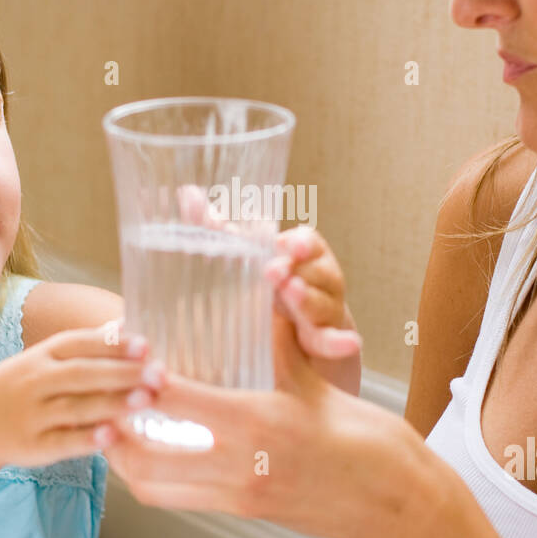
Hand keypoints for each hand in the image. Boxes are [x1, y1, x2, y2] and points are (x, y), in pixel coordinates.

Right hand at [0, 321, 165, 469]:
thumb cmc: (21, 388)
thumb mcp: (46, 359)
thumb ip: (87, 345)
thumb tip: (131, 324)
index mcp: (43, 355)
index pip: (80, 344)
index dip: (113, 344)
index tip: (147, 345)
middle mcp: (36, 381)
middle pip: (83, 374)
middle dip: (123, 373)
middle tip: (160, 374)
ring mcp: (31, 414)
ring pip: (75, 407)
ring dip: (112, 403)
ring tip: (146, 400)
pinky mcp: (31, 446)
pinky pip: (61, 441)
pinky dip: (87, 439)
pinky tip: (112, 436)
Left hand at [97, 310, 412, 537]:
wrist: (394, 499)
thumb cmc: (365, 439)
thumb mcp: (317, 381)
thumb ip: (280, 340)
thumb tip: (261, 292)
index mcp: (258, 420)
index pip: (179, 398)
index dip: (144, 379)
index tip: (131, 357)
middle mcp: (241, 464)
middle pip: (147, 454)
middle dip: (115, 431)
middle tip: (102, 403)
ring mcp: (240, 495)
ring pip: (155, 487)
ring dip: (127, 463)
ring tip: (114, 435)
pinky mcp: (246, 513)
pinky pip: (183, 500)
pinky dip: (158, 480)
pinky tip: (155, 458)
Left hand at [175, 186, 360, 390]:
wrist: (294, 342)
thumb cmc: (268, 290)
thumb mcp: (243, 262)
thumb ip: (217, 232)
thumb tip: (188, 193)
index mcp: (299, 257)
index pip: (306, 242)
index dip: (298, 242)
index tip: (284, 243)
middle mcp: (316, 280)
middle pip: (316, 268)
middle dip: (297, 267)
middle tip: (272, 270)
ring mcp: (323, 311)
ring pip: (322, 302)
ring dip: (309, 298)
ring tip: (292, 292)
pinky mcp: (324, 343)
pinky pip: (333, 343)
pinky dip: (341, 343)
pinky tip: (348, 344)